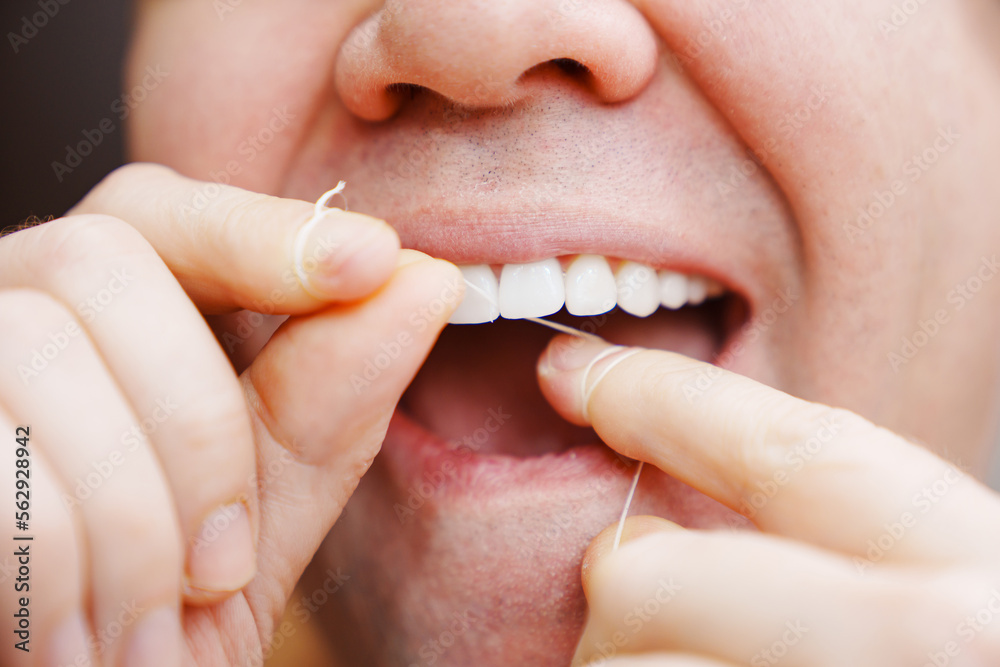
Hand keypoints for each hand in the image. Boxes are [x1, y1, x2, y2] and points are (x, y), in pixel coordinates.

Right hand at [0, 163, 460, 665]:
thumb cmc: (169, 612)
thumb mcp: (269, 499)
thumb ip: (334, 390)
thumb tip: (427, 280)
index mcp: (95, 316)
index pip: (164, 212)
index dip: (262, 229)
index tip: (370, 259)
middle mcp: (1, 315)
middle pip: (101, 258)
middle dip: (198, 420)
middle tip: (226, 560)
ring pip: (41, 349)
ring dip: (137, 513)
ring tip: (157, 616)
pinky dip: (61, 564)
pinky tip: (76, 636)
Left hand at [537, 336, 999, 666]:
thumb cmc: (957, 665)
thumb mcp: (954, 601)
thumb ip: (850, 555)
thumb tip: (665, 508)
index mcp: (980, 597)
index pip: (796, 458)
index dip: (666, 402)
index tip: (577, 375)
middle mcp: (925, 655)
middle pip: (654, 578)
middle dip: (625, 579)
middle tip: (642, 593)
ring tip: (680, 664)